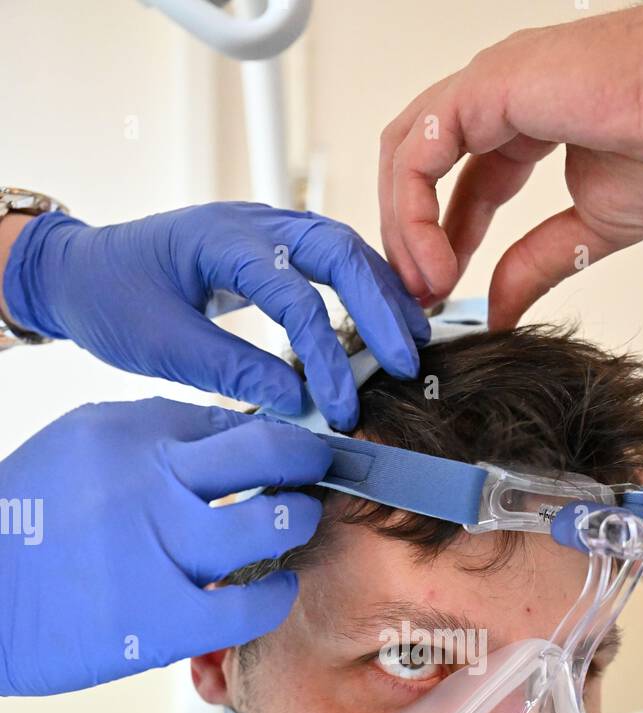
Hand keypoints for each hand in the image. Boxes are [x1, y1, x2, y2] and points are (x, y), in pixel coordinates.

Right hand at [0, 397, 330, 696]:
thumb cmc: (22, 525)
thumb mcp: (76, 448)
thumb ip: (144, 438)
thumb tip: (219, 432)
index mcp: (130, 433)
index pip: (230, 418)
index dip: (276, 432)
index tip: (296, 445)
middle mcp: (152, 481)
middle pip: (268, 451)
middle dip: (307, 460)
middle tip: (317, 473)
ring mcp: (160, 548)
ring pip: (271, 522)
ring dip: (297, 521)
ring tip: (296, 524)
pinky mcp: (162, 616)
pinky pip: (249, 604)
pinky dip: (275, 595)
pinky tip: (276, 588)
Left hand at [1, 203, 429, 429]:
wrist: (79, 271)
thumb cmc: (111, 300)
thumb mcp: (163, 345)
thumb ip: (232, 371)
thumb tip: (297, 403)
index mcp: (219, 240)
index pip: (294, 295)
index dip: (324, 356)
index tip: (339, 407)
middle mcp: (250, 222)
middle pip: (337, 250)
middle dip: (378, 308)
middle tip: (405, 361)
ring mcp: (263, 229)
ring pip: (341, 248)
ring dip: (380, 294)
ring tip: (411, 342)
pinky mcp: (268, 247)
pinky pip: (328, 259)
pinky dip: (362, 289)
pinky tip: (382, 322)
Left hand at [380, 0, 642, 325]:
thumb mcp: (594, 229)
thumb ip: (536, 266)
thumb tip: (499, 311)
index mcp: (528, 120)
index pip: (460, 186)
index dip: (442, 244)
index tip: (442, 297)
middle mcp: (501, 97)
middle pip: (419, 167)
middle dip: (411, 238)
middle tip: (420, 300)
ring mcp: (492, 85)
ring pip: (408, 154)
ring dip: (404, 229)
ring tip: (425, 289)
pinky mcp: (490, 86)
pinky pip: (421, 149)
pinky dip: (414, 210)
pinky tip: (434, 260)